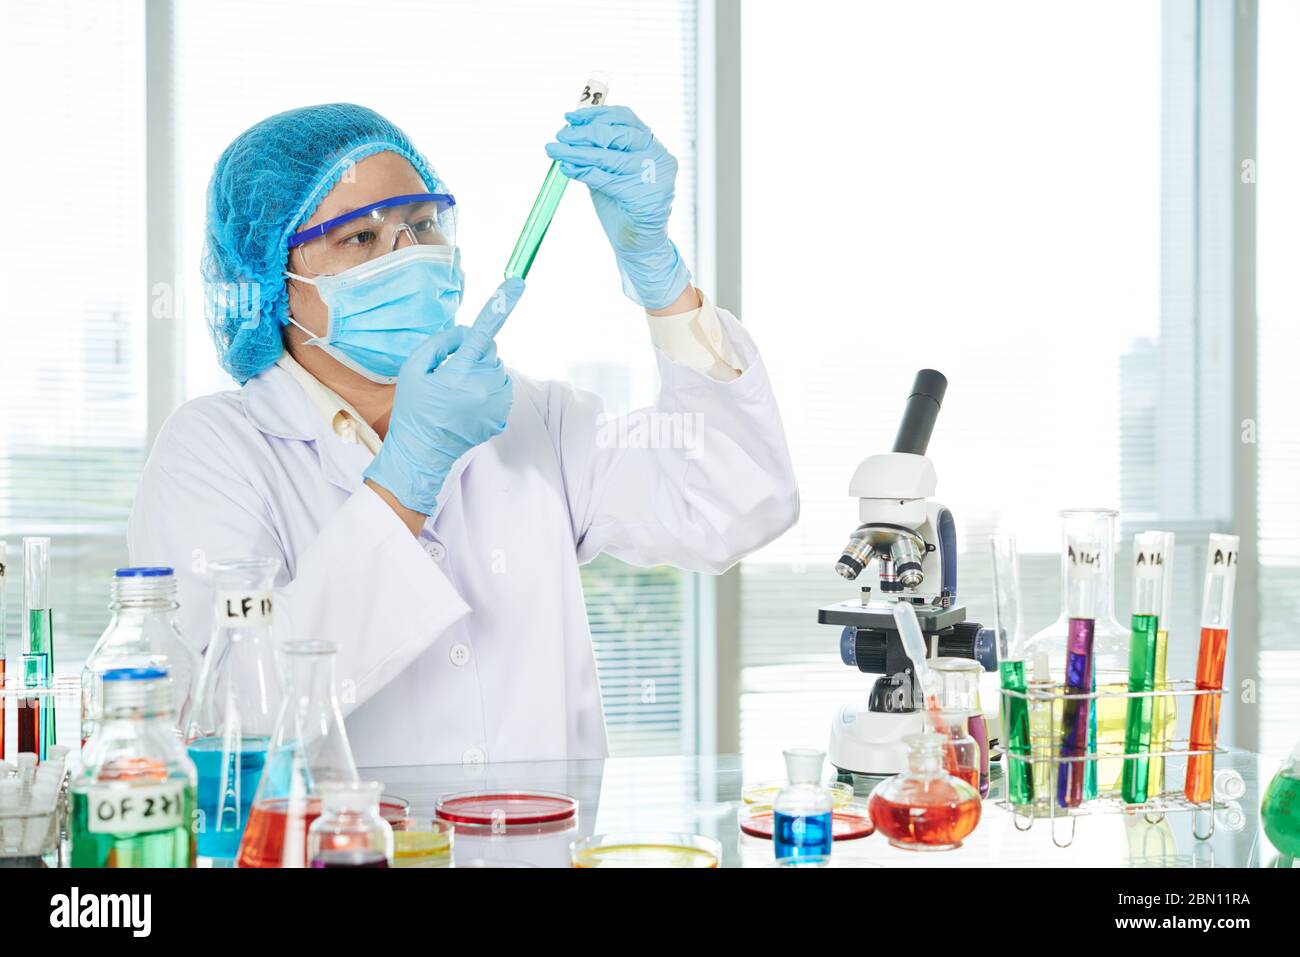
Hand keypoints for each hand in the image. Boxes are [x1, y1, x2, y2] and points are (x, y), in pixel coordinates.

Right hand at [363, 322, 512, 515]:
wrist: (422, 453)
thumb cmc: (413, 409)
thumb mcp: (413, 369)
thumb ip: (439, 344)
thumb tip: (465, 333)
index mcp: (459, 375)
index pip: (481, 334)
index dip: (500, 306)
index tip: (517, 283)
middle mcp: (484, 389)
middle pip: (491, 351)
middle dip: (474, 354)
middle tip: (451, 372)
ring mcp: (496, 405)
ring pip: (498, 370)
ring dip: (483, 372)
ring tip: (458, 391)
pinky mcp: (501, 417)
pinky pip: (501, 390)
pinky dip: (488, 390)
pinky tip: (468, 404)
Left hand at [546, 105, 690, 309]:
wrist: (638, 244)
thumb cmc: (622, 205)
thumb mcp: (610, 170)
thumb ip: (598, 150)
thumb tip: (569, 129)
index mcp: (651, 145)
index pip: (625, 118)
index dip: (596, 114)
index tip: (570, 117)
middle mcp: (658, 157)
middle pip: (618, 135)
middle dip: (584, 133)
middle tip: (559, 136)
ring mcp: (654, 178)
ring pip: (610, 158)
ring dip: (578, 152)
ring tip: (555, 150)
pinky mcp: (644, 198)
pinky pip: (608, 181)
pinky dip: (585, 173)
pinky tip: (567, 169)